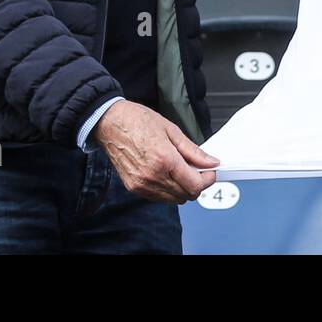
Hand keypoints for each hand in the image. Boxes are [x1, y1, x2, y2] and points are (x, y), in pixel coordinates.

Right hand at [95, 100, 218, 201]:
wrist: (111, 123)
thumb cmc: (138, 121)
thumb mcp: (172, 130)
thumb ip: (193, 151)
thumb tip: (210, 162)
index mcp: (164, 159)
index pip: (194, 185)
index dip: (207, 180)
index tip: (210, 171)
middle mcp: (152, 176)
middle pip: (186, 195)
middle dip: (197, 184)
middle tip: (198, 169)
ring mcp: (142, 185)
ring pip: (173, 199)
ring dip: (183, 188)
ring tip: (182, 169)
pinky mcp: (134, 188)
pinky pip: (158, 197)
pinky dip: (168, 190)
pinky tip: (168, 174)